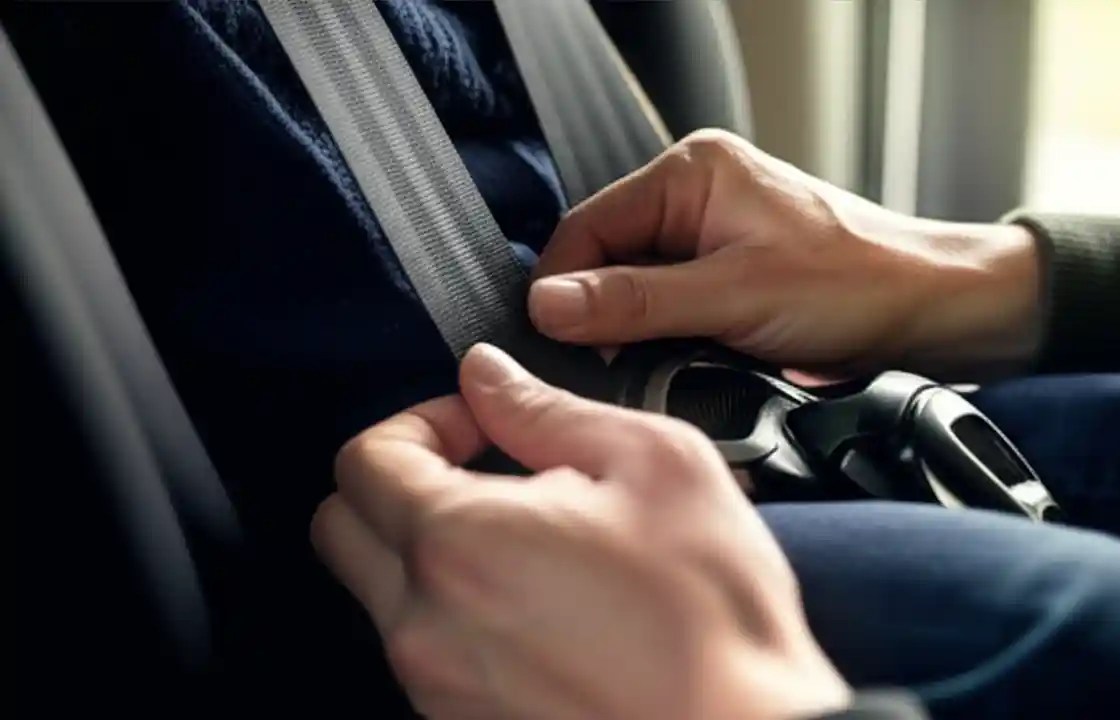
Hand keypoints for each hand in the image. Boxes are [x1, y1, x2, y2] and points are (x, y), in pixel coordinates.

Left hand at [311, 344, 851, 719]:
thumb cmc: (713, 616)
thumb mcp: (654, 465)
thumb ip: (546, 409)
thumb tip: (487, 375)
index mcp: (458, 543)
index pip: (365, 458)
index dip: (422, 421)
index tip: (480, 425)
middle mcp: (425, 626)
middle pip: (344, 527)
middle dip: (398, 482)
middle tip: (481, 473)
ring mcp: (438, 688)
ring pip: (383, 594)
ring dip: (433, 550)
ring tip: (531, 543)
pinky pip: (427, 651)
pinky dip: (458, 613)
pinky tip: (542, 604)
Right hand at [530, 129, 1042, 379]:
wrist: (938, 312)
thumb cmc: (857, 285)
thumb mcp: (734, 296)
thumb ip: (636, 301)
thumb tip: (548, 304)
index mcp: (691, 173)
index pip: (586, 228)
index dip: (563, 289)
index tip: (555, 344)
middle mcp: (697, 196)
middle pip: (609, 262)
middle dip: (607, 318)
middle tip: (620, 368)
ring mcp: (715, 238)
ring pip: (640, 293)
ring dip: (643, 335)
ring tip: (669, 366)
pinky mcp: (732, 277)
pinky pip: (675, 310)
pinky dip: (674, 341)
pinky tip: (694, 364)